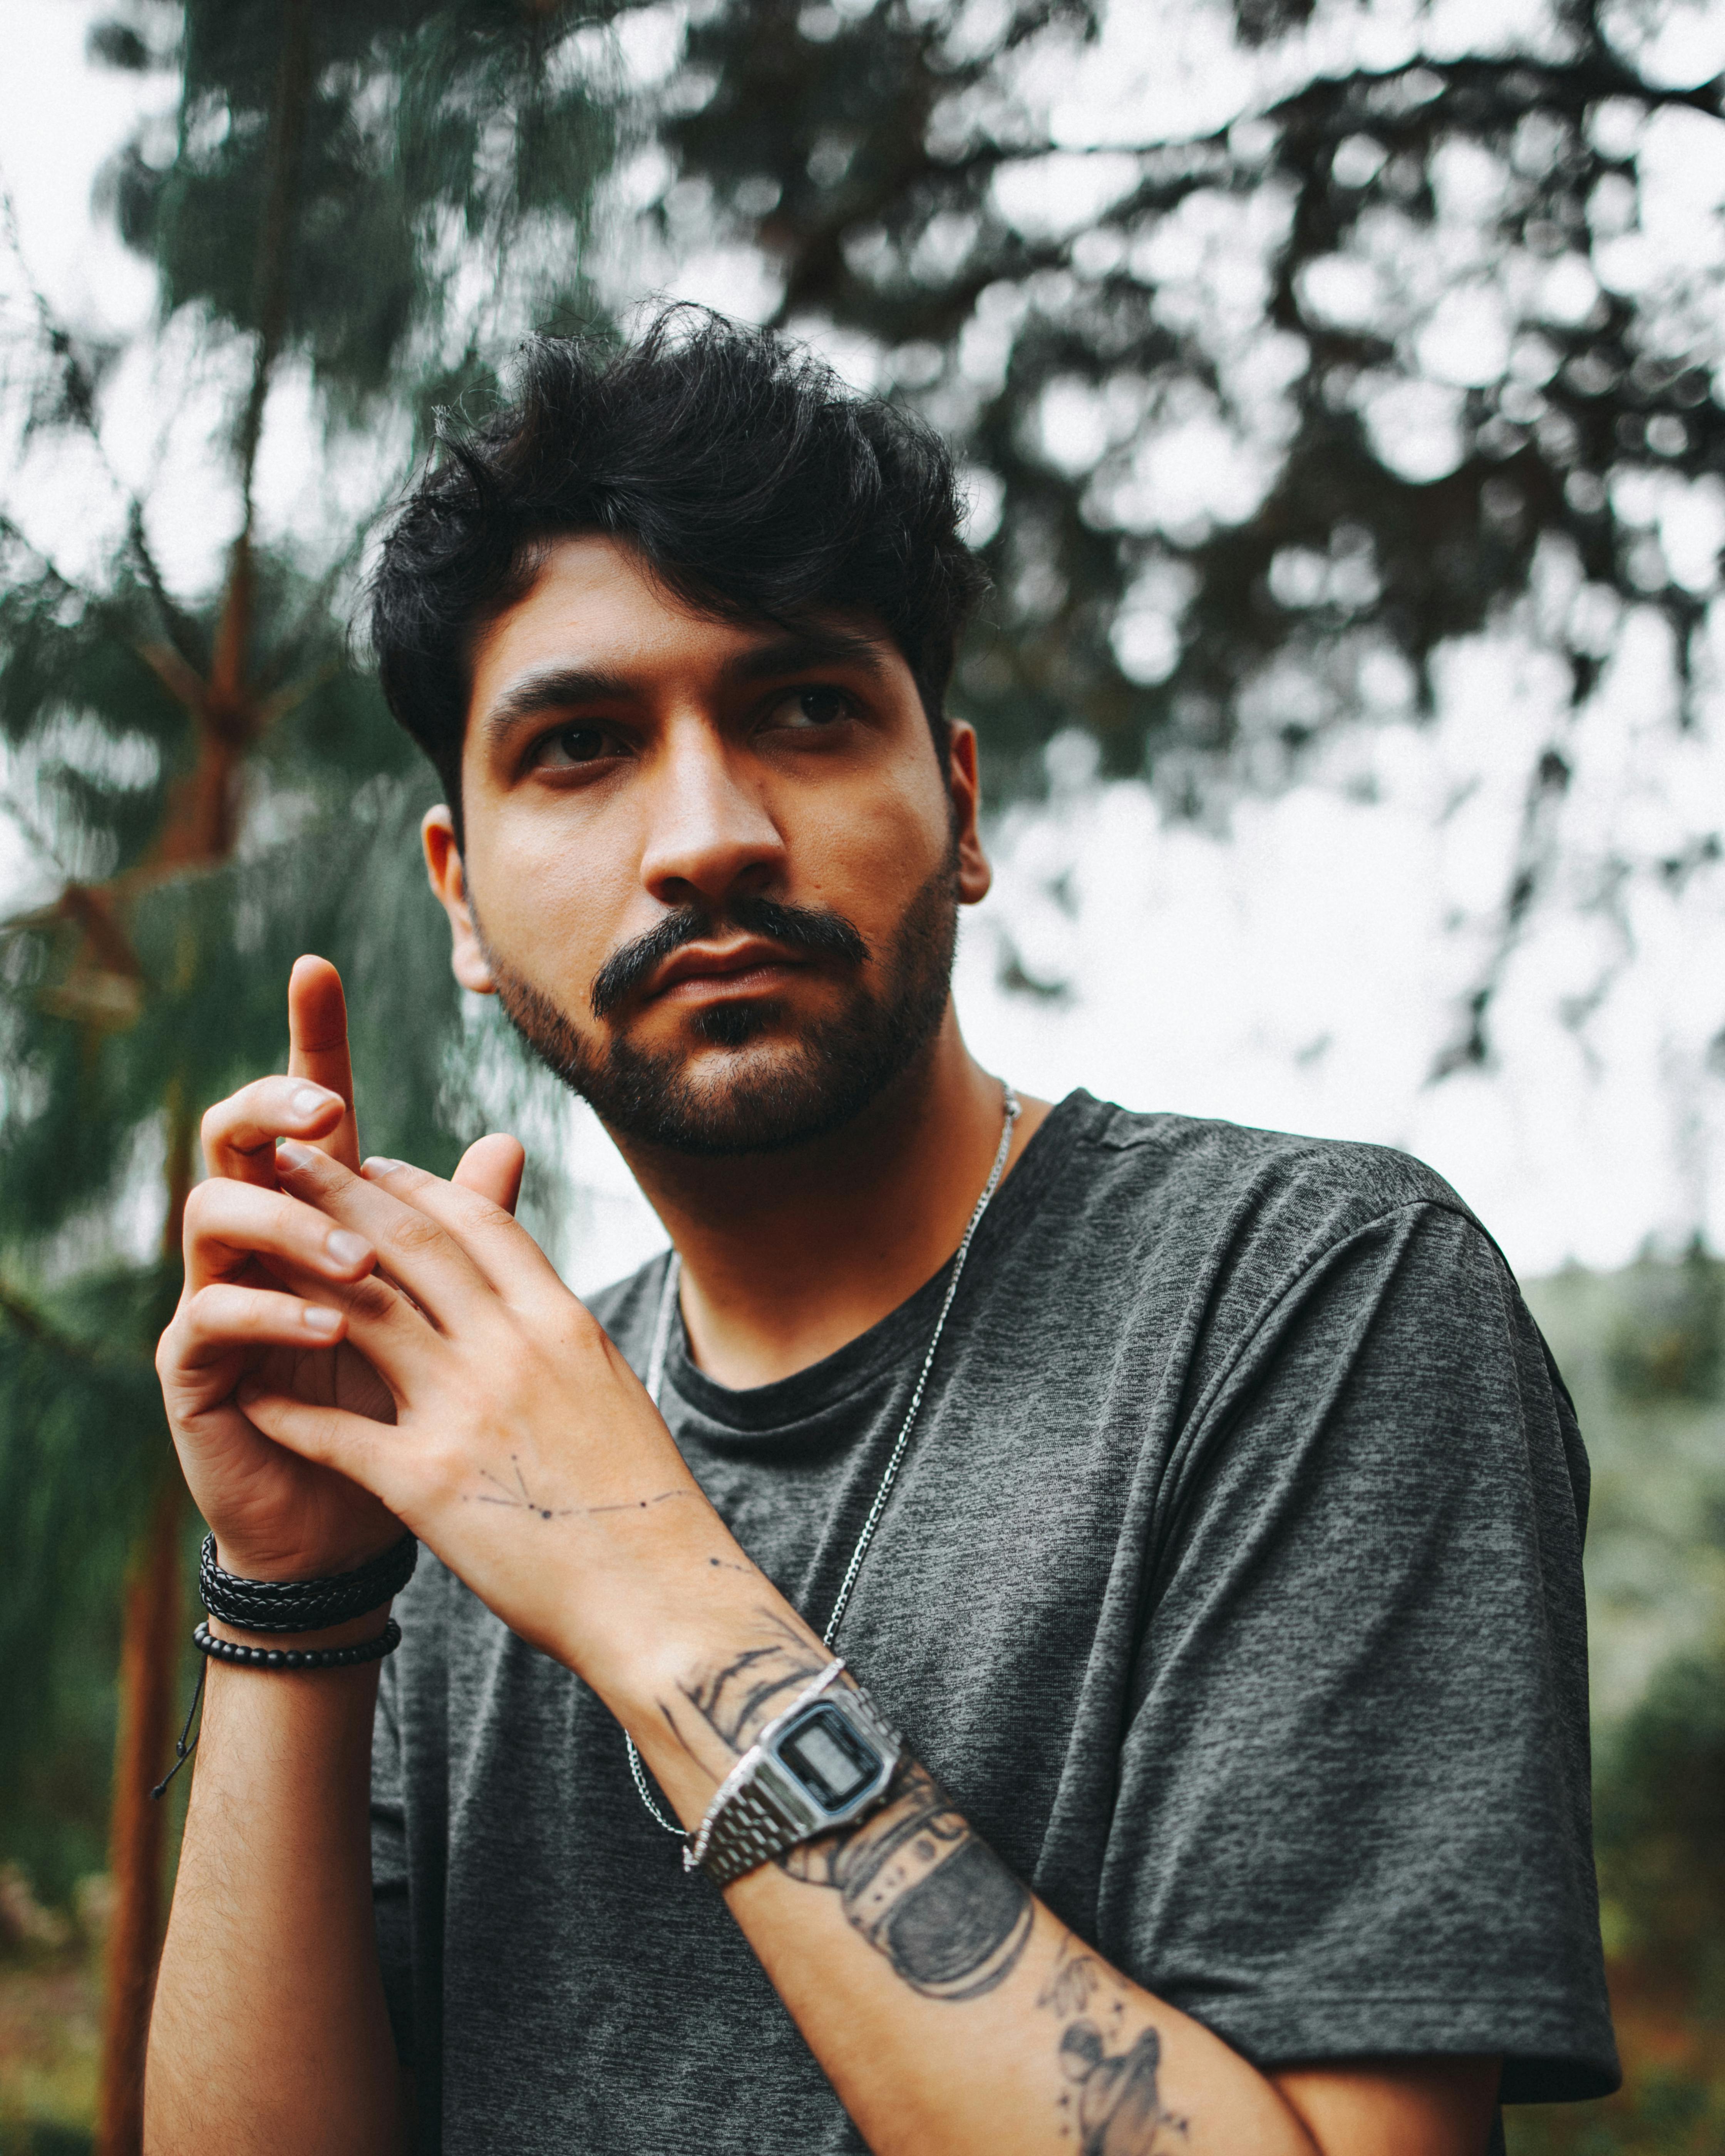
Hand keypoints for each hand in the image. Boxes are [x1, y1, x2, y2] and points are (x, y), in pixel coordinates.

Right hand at [155, 956, 525, 1580]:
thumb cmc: (402, 1404)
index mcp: (319, 1208)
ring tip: (361, 1261)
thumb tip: (509, 1141)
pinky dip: (271, 1311)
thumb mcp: (446, 1310)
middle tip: (332, 1113)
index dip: (310, 1038)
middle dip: (276, 1108)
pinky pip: (209, 1312)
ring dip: (291, 1223)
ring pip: (214, 1211)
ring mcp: (215, 1293)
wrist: (356, 1521)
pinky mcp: (192, 1363)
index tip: (318, 966)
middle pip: (235, 1135)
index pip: (309, 1109)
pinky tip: (326, 1325)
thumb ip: (470, 1230)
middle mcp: (258, 1238)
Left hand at [227, 1142, 751, 1695]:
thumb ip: (558, 1332)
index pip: (478, 1224)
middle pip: (411, 1243)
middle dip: (341, 1190)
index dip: (418, 1186)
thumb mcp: (608, 1386)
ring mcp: (467, 1411)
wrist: (657, 1595)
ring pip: (365, 1310)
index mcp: (560, 1323)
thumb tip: (529, 1295)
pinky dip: (286, 1407)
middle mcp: (512, 1350)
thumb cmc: (640, 1501)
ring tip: (254, 1243)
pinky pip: (334, 1431)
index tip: (373, 1163)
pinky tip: (251, 1392)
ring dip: (300, 1267)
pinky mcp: (426, 1483)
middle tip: (289, 1154)